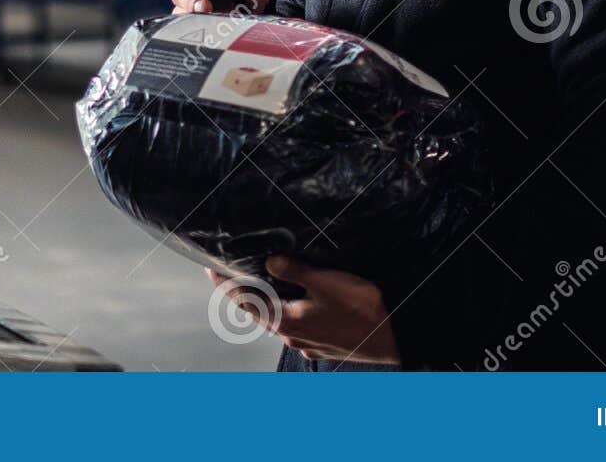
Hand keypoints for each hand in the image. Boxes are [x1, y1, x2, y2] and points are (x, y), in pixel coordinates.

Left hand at [206, 256, 401, 364]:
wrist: (395, 336)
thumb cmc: (362, 310)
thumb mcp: (326, 282)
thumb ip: (294, 270)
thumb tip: (269, 261)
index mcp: (286, 321)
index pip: (245, 301)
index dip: (226, 284)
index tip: (210, 269)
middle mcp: (291, 336)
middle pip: (257, 312)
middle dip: (242, 291)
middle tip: (229, 272)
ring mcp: (305, 343)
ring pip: (275, 319)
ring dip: (264, 301)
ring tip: (257, 281)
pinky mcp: (320, 344)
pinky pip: (293, 325)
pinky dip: (285, 309)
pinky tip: (292, 299)